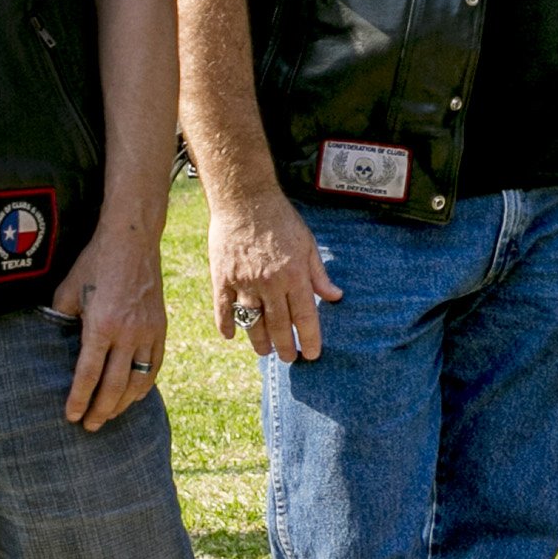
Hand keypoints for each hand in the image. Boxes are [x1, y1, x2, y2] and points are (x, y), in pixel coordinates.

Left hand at [50, 227, 167, 428]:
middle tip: (89, 426)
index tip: (70, 416)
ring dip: (124, 402)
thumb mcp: (69, 290)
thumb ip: (60, 318)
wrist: (132, 240)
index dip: (79, 398)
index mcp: (101, 325)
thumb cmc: (95, 263)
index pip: (89, 374)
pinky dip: (145, 384)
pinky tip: (135, 395)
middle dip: (101, 409)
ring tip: (110, 415)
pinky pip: (155, 364)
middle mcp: (128, 332)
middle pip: (115, 384)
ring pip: (139, 379)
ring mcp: (148, 331)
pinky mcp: (161, 326)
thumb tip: (52, 340)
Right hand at [209, 188, 340, 360]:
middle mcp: (269, 283)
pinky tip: (231, 337)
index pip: (304, 317)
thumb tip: (335, 297)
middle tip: (289, 358)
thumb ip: (319, 274)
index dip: (309, 339)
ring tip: (265, 352)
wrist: (245, 200)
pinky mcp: (222, 277)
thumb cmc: (281, 220)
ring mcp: (243, 282)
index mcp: (294, 275)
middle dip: (285, 346)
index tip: (313, 354)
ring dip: (259, 341)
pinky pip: (223, 308)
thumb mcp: (308, 244)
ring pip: (251, 321)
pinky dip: (226, 325)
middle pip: (278, 325)